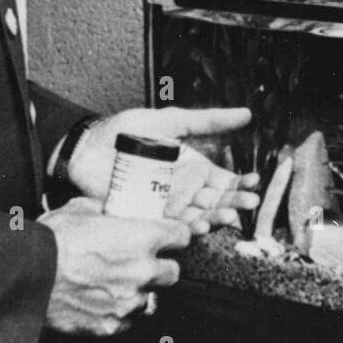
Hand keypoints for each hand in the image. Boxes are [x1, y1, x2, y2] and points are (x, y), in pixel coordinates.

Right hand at [37, 197, 188, 335]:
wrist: (28, 276)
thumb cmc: (52, 240)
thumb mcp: (80, 209)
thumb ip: (103, 210)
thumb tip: (105, 210)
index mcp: (141, 238)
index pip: (180, 235)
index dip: (174, 234)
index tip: (168, 235)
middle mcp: (142, 272)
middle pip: (173, 273)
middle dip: (161, 266)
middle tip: (142, 261)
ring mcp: (128, 302)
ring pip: (149, 299)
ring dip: (137, 291)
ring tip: (114, 283)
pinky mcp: (111, 325)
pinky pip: (126, 320)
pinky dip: (117, 312)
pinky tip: (100, 301)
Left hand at [67, 107, 260, 236]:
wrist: (88, 147)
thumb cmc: (126, 130)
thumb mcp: (171, 120)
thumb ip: (207, 121)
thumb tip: (245, 113)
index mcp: (193, 168)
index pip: (224, 181)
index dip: (241, 184)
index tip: (254, 183)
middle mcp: (184, 190)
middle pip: (216, 202)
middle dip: (234, 204)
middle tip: (248, 203)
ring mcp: (167, 206)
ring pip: (199, 217)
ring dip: (215, 219)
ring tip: (226, 215)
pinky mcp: (149, 218)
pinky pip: (172, 227)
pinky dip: (187, 229)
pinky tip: (198, 226)